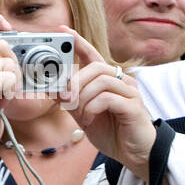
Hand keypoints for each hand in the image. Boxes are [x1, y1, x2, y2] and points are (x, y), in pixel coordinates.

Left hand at [60, 27, 156, 181]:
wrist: (132, 153)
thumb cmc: (110, 130)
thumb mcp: (83, 113)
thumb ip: (69, 100)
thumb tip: (50, 87)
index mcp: (107, 80)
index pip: (92, 55)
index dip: (78, 42)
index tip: (62, 31)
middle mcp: (121, 81)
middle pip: (95, 68)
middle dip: (75, 83)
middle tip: (65, 100)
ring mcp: (130, 92)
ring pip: (101, 81)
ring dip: (83, 98)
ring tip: (79, 114)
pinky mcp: (133, 106)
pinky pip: (108, 98)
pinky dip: (93, 108)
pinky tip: (90, 119)